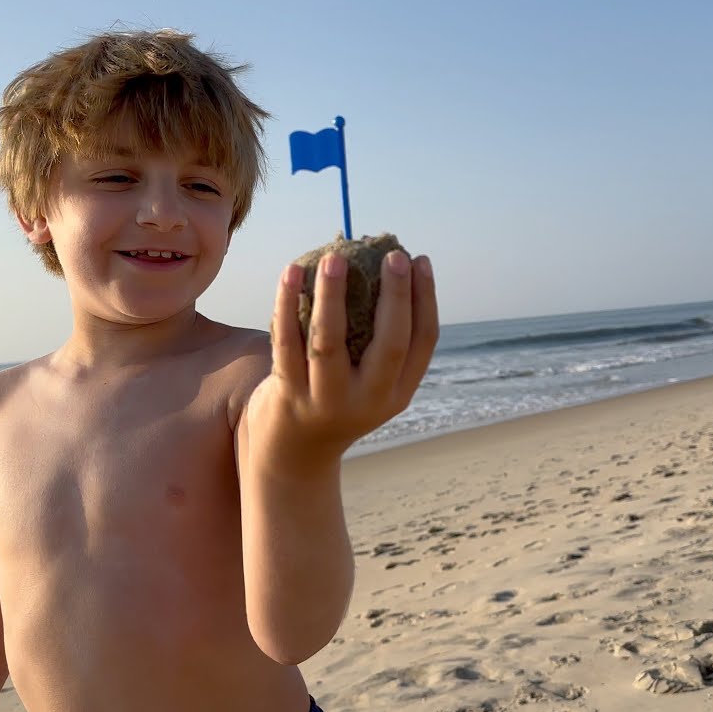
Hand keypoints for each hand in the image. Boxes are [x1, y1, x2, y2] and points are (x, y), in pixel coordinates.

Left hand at [248, 250, 438, 463]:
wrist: (293, 456)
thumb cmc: (335, 399)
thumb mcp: (369, 383)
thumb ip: (379, 341)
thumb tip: (381, 266)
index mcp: (397, 393)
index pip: (423, 342)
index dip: (426, 299)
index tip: (420, 259)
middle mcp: (368, 400)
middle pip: (390, 344)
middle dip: (396, 296)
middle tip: (393, 255)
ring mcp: (327, 400)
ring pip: (330, 342)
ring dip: (333, 296)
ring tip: (334, 258)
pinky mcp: (289, 395)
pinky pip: (286, 343)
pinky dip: (287, 305)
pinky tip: (291, 273)